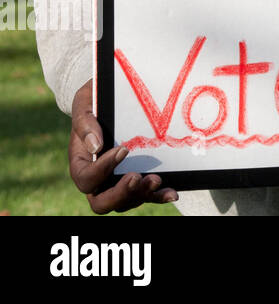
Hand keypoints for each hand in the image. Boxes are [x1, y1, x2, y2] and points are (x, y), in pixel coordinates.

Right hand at [69, 80, 176, 212]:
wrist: (109, 101)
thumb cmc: (94, 101)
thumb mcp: (85, 104)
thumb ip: (85, 123)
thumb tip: (94, 146)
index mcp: (80, 162)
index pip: (85, 178)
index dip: (102, 170)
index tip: (123, 150)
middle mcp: (97, 178)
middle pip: (101, 202)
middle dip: (120, 193)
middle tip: (135, 177)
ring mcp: (116, 182)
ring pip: (125, 202)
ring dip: (141, 195)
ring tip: (156, 180)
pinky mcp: (136, 180)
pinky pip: (144, 195)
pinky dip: (158, 196)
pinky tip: (171, 192)